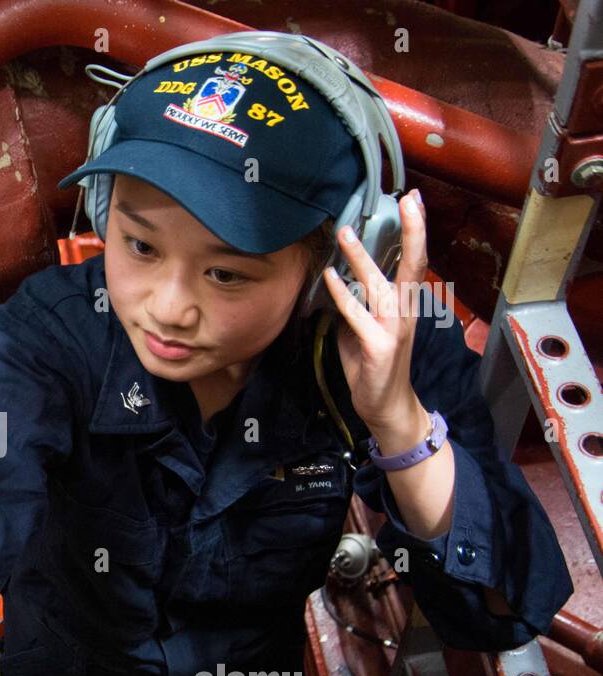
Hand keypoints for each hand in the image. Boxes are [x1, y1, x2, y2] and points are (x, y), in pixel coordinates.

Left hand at [322, 188, 428, 434]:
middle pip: (412, 265)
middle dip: (411, 231)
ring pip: (380, 286)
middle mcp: (405, 312)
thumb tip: (340, 282)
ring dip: (361, 259)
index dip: (416, 230)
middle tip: (404, 198)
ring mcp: (393, 329)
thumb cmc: (374, 366)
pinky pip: (357, 316)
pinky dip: (342, 296)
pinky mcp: (378, 347)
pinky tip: (330, 277)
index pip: (414, 261)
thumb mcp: (363, 329)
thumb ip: (357, 304)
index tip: (413, 199)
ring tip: (345, 233)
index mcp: (405, 305)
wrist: (386, 407)